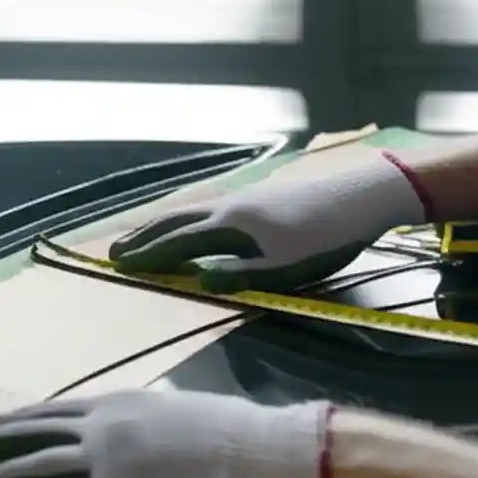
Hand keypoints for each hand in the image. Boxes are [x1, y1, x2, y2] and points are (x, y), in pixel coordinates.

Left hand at [0, 389, 333, 477]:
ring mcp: (105, 461)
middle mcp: (104, 425)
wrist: (270, 457)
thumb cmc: (242, 434)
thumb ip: (146, 424)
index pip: (54, 411)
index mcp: (123, 401)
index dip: (17, 421)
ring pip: (33, 469)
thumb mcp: (183, 413)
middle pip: (31, 434)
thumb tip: (136, 438)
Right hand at [109, 153, 426, 292]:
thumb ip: (241, 277)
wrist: (364, 196)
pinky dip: (186, 216)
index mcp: (232, 227)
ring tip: (142, 234)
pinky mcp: (259, 197)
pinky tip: (193, 221)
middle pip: (176, 221)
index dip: (148, 257)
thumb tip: (199, 281)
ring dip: (162, 224)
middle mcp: (229, 207)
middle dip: (144, 237)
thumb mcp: (286, 269)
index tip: (119, 267)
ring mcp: (244, 198)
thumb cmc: (326, 239)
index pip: (178, 244)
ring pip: (191, 210)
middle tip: (114, 252)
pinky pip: (207, 207)